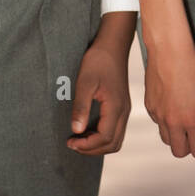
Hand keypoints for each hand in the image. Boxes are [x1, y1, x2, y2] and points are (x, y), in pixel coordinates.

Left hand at [67, 41, 131, 155]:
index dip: (87, 145)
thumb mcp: (85, 82)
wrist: (112, 46)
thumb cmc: (98, 60)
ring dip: (98, 145)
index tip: (70, 141)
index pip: (105, 138)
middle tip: (73, 143)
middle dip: (92, 149)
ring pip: (116, 139)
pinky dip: (103, 137)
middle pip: (113, 144)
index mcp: (116, 107)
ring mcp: (124, 110)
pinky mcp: (121, 107)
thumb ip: (81, 106)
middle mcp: (123, 111)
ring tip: (79, 139)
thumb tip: (77, 130)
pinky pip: (116, 130)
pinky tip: (88, 130)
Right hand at [144, 41, 194, 158]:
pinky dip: (164, 120)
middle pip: (179, 151)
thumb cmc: (192, 64)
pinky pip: (157, 122)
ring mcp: (159, 114)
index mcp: (191, 119)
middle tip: (194, 135)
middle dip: (187, 146)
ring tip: (182, 121)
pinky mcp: (149, 105)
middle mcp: (173, 121)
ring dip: (174, 135)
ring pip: (166, 138)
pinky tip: (172, 106)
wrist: (169, 48)